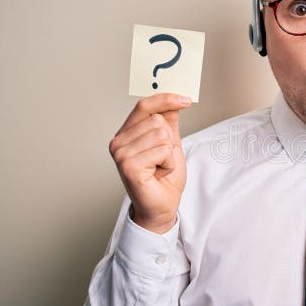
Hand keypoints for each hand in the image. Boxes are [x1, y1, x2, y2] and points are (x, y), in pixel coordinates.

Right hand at [108, 93, 191, 233]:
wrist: (162, 206)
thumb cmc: (163, 177)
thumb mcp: (170, 144)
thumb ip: (168, 122)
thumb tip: (174, 100)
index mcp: (125, 133)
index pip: (144, 106)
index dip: (165, 99)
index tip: (186, 100)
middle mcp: (118, 142)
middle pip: (157, 121)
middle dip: (169, 141)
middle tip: (162, 160)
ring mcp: (121, 154)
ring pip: (162, 135)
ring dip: (169, 154)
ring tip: (159, 167)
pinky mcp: (129, 166)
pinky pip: (162, 151)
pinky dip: (168, 164)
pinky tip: (158, 174)